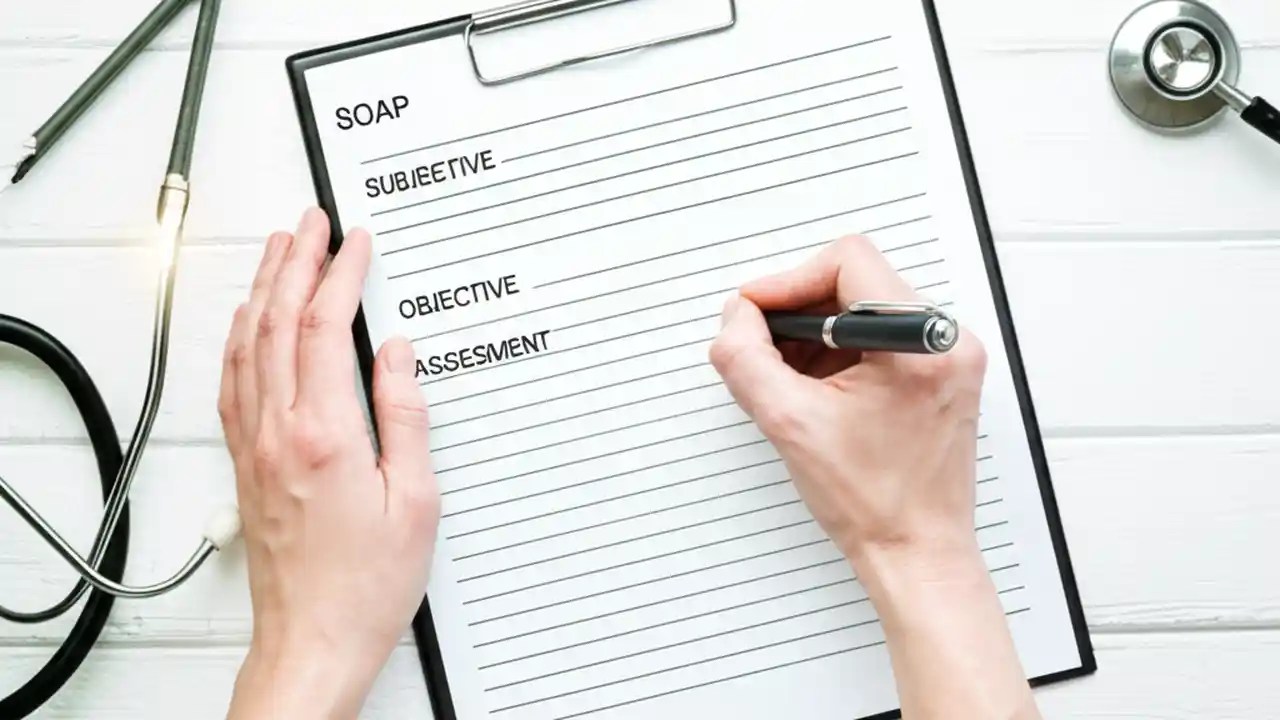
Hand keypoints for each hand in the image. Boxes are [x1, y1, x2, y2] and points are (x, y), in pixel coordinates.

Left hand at [219, 208, 439, 718]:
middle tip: (310, 223)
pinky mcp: (245, 465)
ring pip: (246, 346)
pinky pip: (233, 383)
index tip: (354, 243)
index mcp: (325, 435)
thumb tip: (396, 356)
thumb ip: (404, 418)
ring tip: (278, 251)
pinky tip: (246, 324)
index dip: (339, 275)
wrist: (314, 639)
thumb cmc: (366, 584)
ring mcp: (254, 447)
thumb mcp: (414, 500)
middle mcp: (278, 434)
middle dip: (294, 263)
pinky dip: (239, 338)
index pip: (322, 330)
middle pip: (274, 324)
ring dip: (261, 290)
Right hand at [710, 236, 1037, 718]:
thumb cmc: (873, 504)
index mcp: (920, 344)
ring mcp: (949, 359)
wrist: (916, 552)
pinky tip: (819, 392)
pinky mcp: (943, 375)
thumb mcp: (787, 423)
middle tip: (765, 347)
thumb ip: (746, 358)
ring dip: (818, 335)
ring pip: (866, 309)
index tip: (756, 311)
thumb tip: (736, 318)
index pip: (848, 261)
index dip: (788, 281)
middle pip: (857, 280)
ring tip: (793, 380)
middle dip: (800, 311)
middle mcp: (947, 342)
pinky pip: (883, 338)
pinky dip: (841, 354)